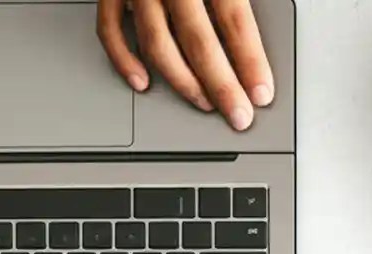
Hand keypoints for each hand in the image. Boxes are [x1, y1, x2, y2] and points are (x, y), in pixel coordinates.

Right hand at [96, 0, 274, 130]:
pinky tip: (143, 83)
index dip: (250, 60)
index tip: (261, 93)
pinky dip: (125, 60)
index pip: (234, 20)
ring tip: (204, 103)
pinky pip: (111, 31)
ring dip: (182, 80)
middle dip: (221, 85)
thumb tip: (256, 39)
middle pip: (199, 40)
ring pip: (157, 43)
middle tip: (238, 116)